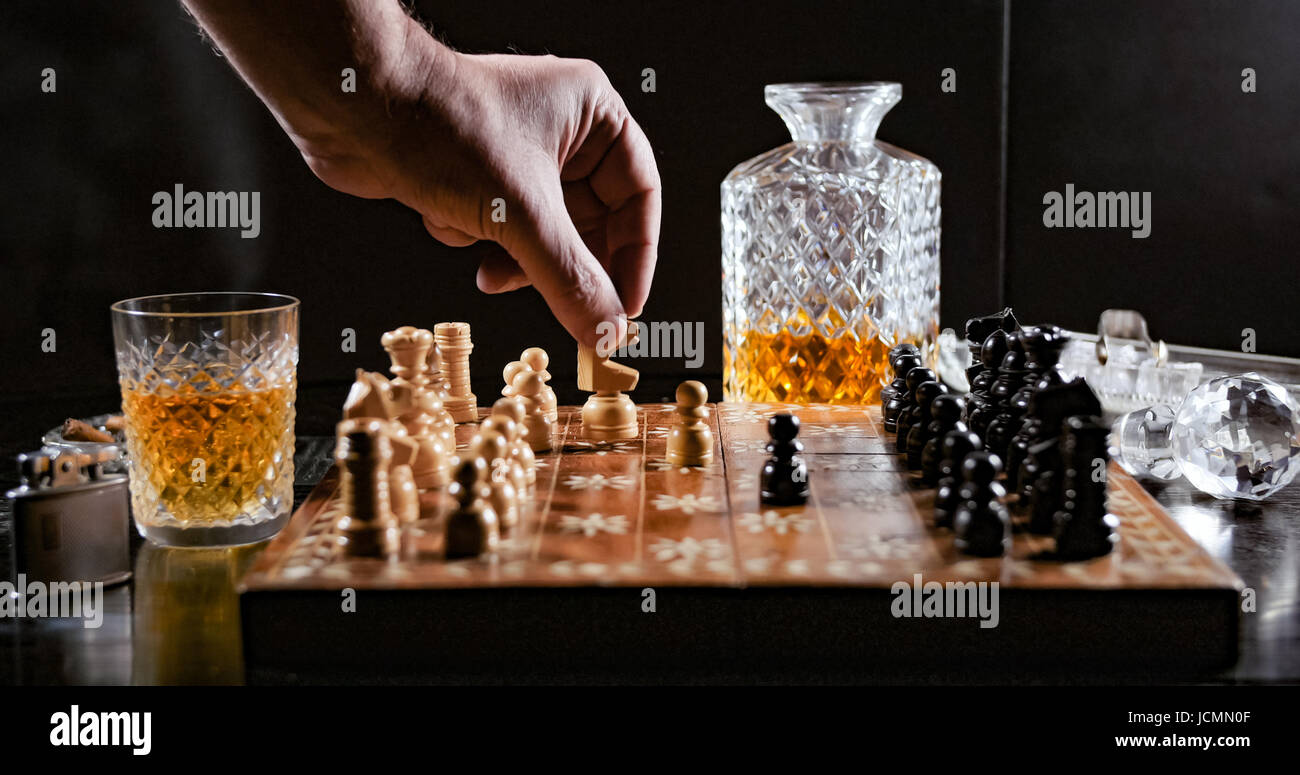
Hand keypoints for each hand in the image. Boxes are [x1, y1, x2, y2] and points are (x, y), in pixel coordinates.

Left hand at [296, 46, 659, 345]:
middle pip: (591, 222)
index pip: (639, 195)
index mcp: (591, 113)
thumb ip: (571, 279)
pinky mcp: (476, 176)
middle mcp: (559, 130)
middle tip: (567, 309)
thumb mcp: (522, 214)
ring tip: (489, 265)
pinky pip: (501, 231)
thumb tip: (606, 330)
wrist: (352, 108)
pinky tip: (447, 220)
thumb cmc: (440, 124)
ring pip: (542, 234)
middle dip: (561, 263)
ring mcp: (516, 154)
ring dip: (512, 256)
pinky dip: (475, 238)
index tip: (625, 305)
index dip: (635, 255)